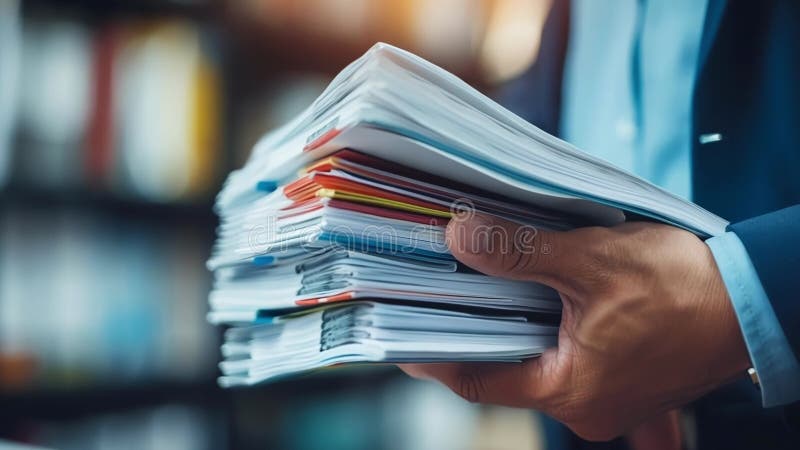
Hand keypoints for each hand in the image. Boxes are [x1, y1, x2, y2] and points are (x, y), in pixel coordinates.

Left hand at [400, 213, 749, 440]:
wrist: (756, 298)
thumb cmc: (684, 287)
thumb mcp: (589, 261)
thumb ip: (519, 251)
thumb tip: (460, 235)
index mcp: (571, 389)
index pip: (478, 378)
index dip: (435, 353)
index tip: (400, 334)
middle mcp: (585, 405)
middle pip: (505, 369)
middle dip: (470, 333)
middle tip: (432, 298)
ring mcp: (607, 395)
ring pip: (536, 361)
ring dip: (509, 326)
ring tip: (475, 288)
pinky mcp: (623, 377)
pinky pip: (566, 356)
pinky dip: (543, 329)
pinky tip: (529, 297)